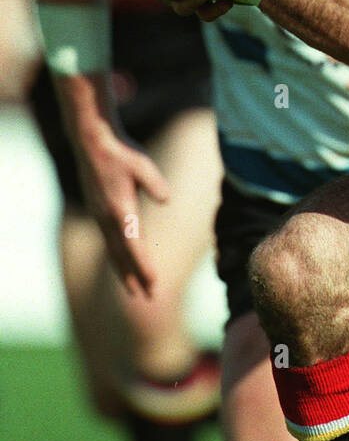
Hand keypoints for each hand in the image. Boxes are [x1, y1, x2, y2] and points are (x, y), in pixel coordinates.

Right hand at [72, 120, 170, 294]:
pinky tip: (122, 262)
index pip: (134, 244)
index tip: (154, 283)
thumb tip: (166, 199)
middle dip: (135, 278)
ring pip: (113, 251)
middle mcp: (107, 218)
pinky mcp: (98, 211)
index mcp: (119, 209)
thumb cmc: (120, 151)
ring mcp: (100, 216)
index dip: (143, 266)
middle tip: (148, 298)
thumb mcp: (142, 164)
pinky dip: (116, 257)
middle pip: (122, 255)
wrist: (91, 141)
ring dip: (124, 272)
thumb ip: (155, 183)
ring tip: (133, 290)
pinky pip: (108, 241)